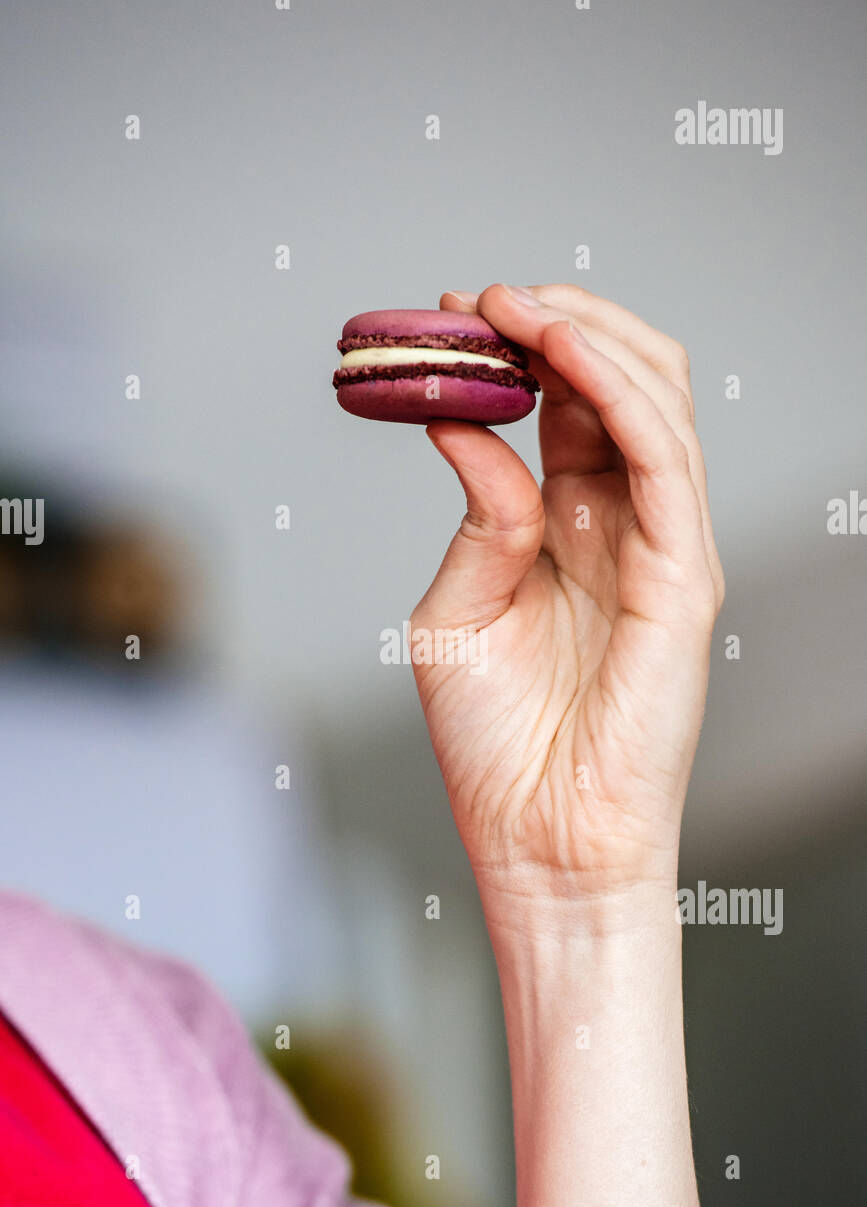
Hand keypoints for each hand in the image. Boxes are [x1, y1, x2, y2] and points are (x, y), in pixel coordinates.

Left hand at [411, 283, 723, 920]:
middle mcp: (623, 527)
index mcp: (570, 530)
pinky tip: (557, 348)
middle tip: (482, 297)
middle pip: (621, 382)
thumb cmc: (496, 747)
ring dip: (585, 334)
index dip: (517, 348)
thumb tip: (462, 423)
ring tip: (511, 304)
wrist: (537, 842)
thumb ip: (478, 516)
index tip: (451, 313)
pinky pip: (664, 459)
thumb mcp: (456, 612)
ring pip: (655, 400)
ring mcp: (662, 548)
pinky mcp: (683, 579)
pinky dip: (617, 390)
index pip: (568, 405)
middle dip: (554, 320)